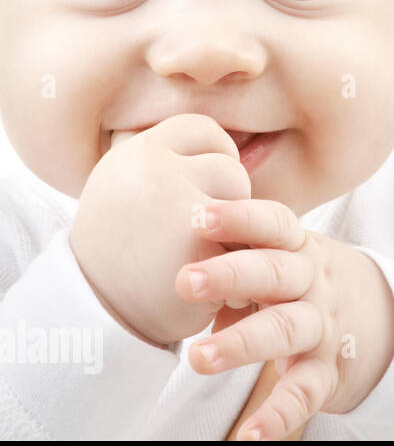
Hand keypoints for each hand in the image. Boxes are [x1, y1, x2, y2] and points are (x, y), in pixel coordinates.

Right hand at [71, 114, 250, 346]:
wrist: (94, 316)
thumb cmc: (122, 252)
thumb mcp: (130, 190)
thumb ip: (173, 164)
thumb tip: (234, 146)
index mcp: (135, 153)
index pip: (202, 130)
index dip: (216, 156)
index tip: (206, 187)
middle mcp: (153, 173)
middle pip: (230, 170)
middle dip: (227, 204)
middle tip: (197, 236)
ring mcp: (178, 209)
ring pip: (246, 208)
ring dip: (238, 236)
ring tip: (203, 260)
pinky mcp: (201, 250)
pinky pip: (248, 248)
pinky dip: (239, 272)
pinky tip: (212, 289)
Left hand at [174, 199, 393, 439]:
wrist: (379, 316)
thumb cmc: (302, 281)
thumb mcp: (282, 256)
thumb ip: (238, 252)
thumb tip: (169, 251)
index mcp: (298, 249)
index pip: (274, 225)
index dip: (240, 218)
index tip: (199, 216)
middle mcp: (313, 284)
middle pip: (276, 273)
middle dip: (231, 275)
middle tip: (185, 282)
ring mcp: (322, 328)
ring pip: (286, 330)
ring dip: (243, 343)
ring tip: (200, 358)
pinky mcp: (326, 373)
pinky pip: (303, 393)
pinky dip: (278, 415)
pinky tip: (250, 435)